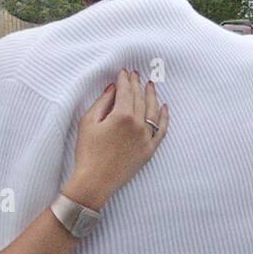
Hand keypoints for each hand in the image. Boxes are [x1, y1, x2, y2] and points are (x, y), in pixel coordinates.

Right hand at [62, 70, 168, 209]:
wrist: (95, 181)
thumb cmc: (87, 152)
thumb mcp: (88, 122)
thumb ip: (102, 102)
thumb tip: (113, 88)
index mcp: (122, 116)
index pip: (126, 91)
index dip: (125, 80)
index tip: (124, 72)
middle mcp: (138, 125)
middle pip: (140, 99)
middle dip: (137, 85)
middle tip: (136, 75)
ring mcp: (146, 138)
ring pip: (154, 111)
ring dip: (152, 96)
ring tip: (150, 86)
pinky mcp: (150, 150)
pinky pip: (162, 130)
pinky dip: (164, 117)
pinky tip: (164, 108)